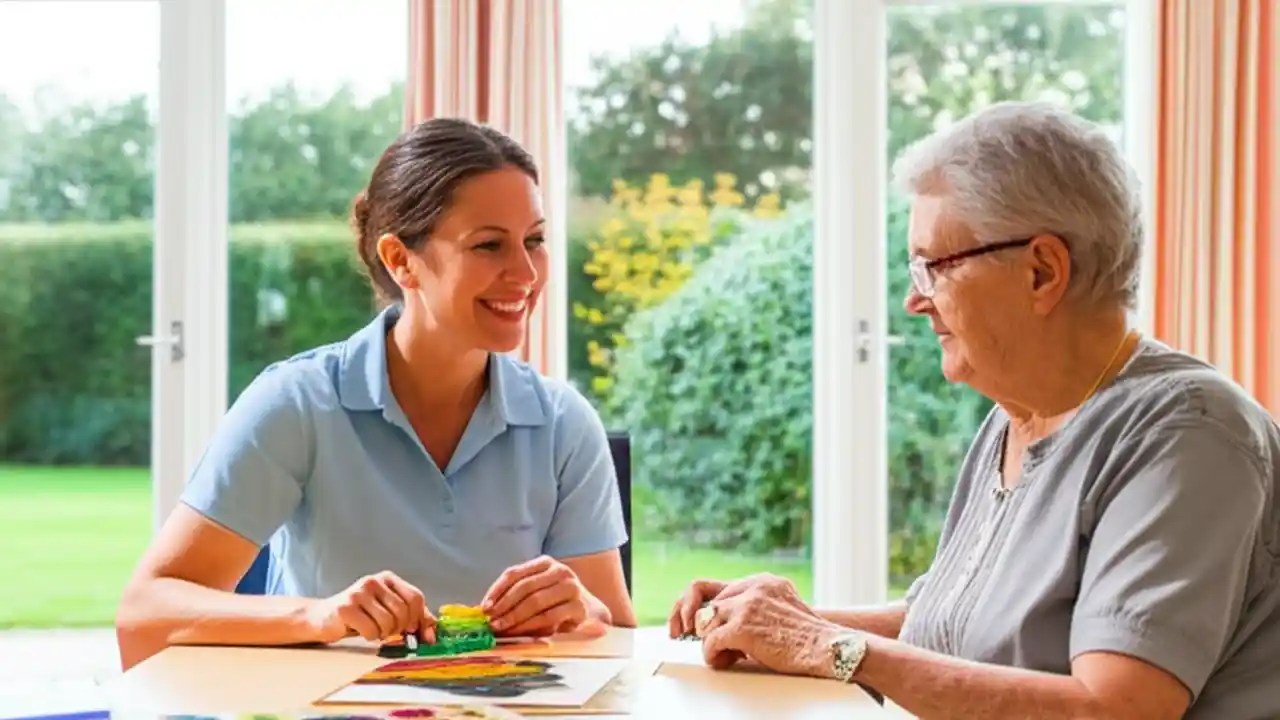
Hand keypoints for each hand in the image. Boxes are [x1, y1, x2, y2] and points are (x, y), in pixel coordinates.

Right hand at [305, 571, 434, 643]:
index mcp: (388, 578)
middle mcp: (374, 581)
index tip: (414, 631)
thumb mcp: (389, 610)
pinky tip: (360, 630)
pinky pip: (371, 631)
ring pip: (388, 623)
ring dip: (383, 634)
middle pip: (403, 612)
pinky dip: (369, 637)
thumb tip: (433, 635)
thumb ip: (413, 618)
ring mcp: (359, 592)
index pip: (416, 597)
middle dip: (399, 629)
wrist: (323, 617)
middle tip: (388, 631)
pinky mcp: (346, 607)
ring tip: (373, 629)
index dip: (419, 618)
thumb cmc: (361, 615)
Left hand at [481, 555, 590, 636]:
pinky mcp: (578, 607)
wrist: (588, 609)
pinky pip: (549, 617)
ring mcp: (571, 588)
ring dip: (514, 617)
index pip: (514, 573)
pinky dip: (530, 626)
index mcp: (545, 562)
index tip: (484, 607)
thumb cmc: (555, 601)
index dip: (496, 590)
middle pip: (524, 588)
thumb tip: (486, 609)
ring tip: (501, 628)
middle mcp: (560, 571)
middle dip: (504, 607)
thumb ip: (515, 595)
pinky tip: (519, 632)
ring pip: (535, 602)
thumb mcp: (536, 591)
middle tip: (490, 622)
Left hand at [696, 573, 841, 676]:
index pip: (723, 589)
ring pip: (707, 621)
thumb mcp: (782, 608)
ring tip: (727, 655)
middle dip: (711, 627)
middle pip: (712, 604)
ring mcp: (747, 606)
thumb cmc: (807, 638)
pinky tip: (723, 661)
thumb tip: (729, 623)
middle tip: (720, 644)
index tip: (711, 627)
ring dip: (712, 641)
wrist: (825, 648)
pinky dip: (712, 655)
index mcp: (764, 581)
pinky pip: (710, 641)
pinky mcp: (742, 628)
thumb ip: (758, 607)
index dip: (715, 612)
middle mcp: (754, 587)